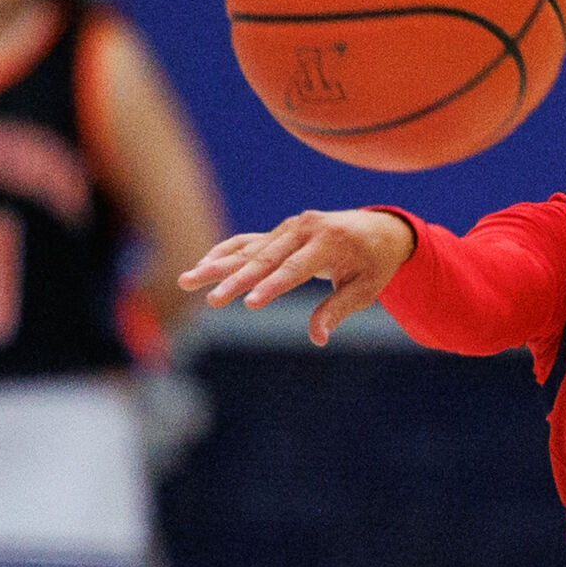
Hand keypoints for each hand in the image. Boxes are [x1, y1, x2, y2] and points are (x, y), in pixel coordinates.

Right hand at [178, 209, 415, 344]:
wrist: (379, 228)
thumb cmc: (374, 263)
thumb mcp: (366, 289)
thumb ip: (338, 310)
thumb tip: (318, 339)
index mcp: (329, 241)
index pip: (294, 269)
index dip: (271, 287)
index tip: (249, 304)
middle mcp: (305, 228)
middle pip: (264, 259)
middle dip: (235, 282)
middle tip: (212, 302)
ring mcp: (289, 227)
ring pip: (249, 249)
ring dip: (217, 266)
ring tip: (187, 281)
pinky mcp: (280, 231)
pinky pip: (248, 241)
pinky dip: (224, 252)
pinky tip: (202, 266)